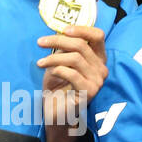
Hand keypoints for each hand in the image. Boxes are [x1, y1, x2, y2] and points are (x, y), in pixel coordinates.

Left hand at [38, 25, 107, 141]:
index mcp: (98, 59)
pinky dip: (57, 69)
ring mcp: (97, 81)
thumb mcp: (60, 61)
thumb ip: (64, 47)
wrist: (56, 112)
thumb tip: (59, 31)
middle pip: (81, 45)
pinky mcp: (89, 92)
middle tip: (40, 43)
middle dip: (57, 41)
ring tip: (40, 63)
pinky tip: (48, 72)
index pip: (98, 36)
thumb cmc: (58, 86)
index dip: (81, 29)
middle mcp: (102, 69)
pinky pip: (72, 73)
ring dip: (53, 58)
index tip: (63, 30)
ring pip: (75, 58)